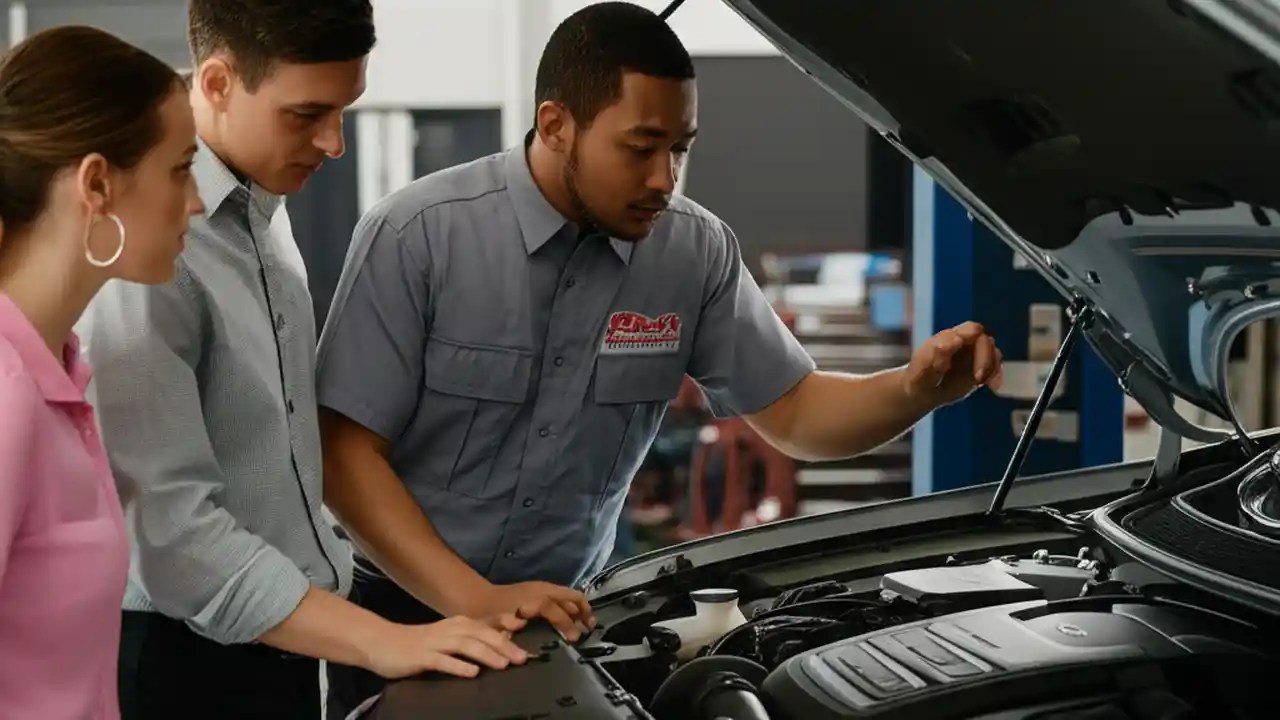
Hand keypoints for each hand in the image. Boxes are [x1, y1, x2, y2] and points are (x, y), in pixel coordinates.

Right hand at [365, 614, 529, 679]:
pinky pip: (443, 661)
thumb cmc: (419, 643)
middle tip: (523, 658)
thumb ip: (473, 638)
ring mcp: (436, 642)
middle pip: (482, 635)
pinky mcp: (422, 656)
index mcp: (459, 624)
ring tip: (504, 665)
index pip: (489, 626)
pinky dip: (459, 666)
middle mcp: (450, 629)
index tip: (529, 640)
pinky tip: (472, 673)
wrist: (383, 642)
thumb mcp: (449, 636)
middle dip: (504, 646)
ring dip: (487, 654)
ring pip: (466, 646)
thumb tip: (503, 642)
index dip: (510, 632)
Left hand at [471, 581, 595, 641]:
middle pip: (569, 596)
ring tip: (587, 624)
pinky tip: (574, 617)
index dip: (566, 623)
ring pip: (568, 594)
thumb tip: (528, 656)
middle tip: (590, 629)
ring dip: (579, 608)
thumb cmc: (486, 615)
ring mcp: (541, 587)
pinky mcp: (540, 589)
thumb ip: (510, 643)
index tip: (574, 639)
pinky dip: (572, 604)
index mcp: (530, 599)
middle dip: (582, 612)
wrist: (476, 598)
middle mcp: (539, 590)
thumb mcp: (495, 630)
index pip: (554, 609)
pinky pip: (562, 594)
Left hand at [902, 321, 1003, 406]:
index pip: (972, 329)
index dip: (977, 340)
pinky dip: (996, 376)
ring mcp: (973, 355)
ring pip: (993, 353)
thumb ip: (936, 354)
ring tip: (980, 383)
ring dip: (992, 368)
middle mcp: (964, 343)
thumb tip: (955, 339)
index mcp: (949, 338)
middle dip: (986, 359)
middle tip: (978, 379)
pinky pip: (995, 367)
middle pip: (986, 342)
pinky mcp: (979, 368)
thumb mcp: (922, 369)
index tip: (970, 356)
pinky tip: (992, 387)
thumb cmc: (918, 379)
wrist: (921, 392)